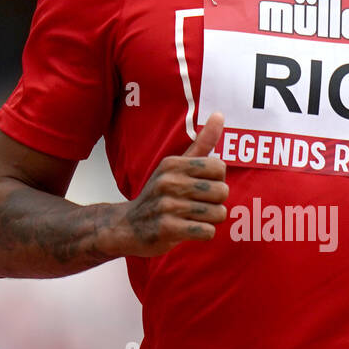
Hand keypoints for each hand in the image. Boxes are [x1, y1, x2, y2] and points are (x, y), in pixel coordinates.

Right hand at [120, 112, 229, 255]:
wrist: (126, 226)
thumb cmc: (158, 195)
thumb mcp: (175, 167)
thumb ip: (201, 144)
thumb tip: (219, 115)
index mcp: (173, 164)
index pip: (219, 167)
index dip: (217, 180)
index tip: (202, 186)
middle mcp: (169, 182)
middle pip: (222, 192)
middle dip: (217, 203)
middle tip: (198, 206)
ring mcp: (168, 206)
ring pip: (218, 213)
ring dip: (211, 220)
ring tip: (194, 218)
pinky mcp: (168, 229)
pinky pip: (207, 231)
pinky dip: (205, 233)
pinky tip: (190, 230)